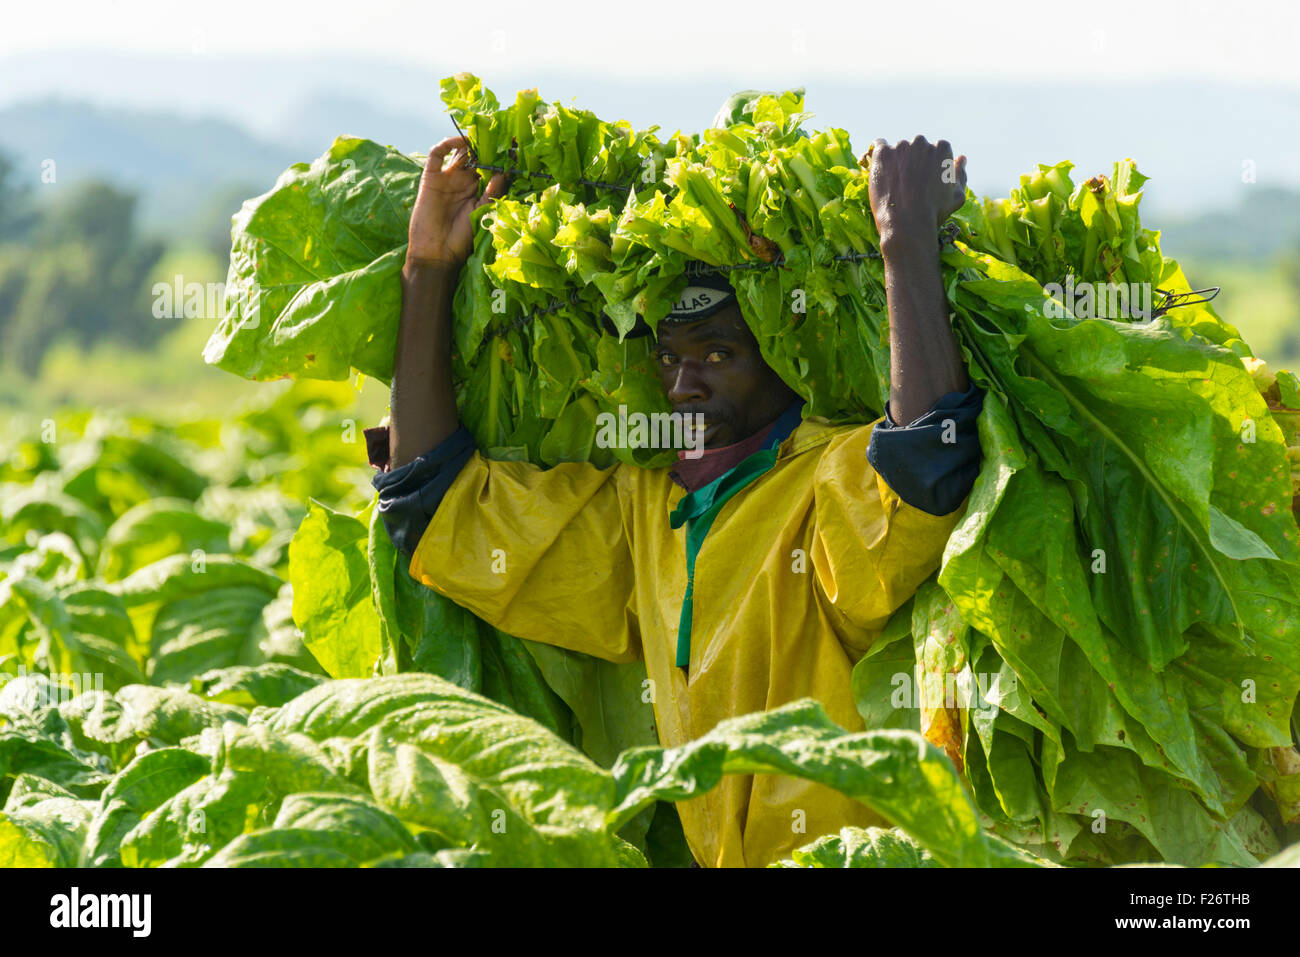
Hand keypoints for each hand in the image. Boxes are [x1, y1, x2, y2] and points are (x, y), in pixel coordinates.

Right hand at [407, 136, 508, 268]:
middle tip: (501, 133)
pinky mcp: (431, 177)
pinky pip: (437, 154)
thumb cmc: (462, 238)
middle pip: (476, 155)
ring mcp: (447, 177)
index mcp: (478, 190)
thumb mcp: (483, 211)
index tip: (515, 146)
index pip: (491, 167)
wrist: (437, 253)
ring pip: (459, 152)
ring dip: (471, 142)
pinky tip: (462, 141)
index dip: (501, 157)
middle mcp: (463, 181)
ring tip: (484, 133)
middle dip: (488, 145)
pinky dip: (447, 144)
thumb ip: (493, 190)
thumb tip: (506, 170)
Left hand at [862, 136, 966, 248]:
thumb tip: (961, 158)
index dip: (929, 168)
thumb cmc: (934, 213)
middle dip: (912, 162)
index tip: (923, 182)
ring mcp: (901, 147)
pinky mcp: (883, 154)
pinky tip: (881, 169)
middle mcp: (922, 142)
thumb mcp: (957, 196)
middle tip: (908, 185)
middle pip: (916, 148)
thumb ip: (960, 174)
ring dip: (896, 161)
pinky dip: (879, 155)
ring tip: (894, 185)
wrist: (907, 224)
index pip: (935, 151)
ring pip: (898, 149)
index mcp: (942, 149)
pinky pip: (879, 146)